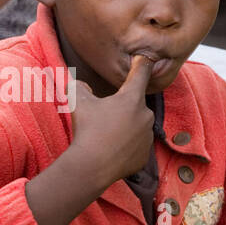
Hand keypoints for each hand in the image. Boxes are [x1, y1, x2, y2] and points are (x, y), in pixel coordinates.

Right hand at [67, 54, 155, 183]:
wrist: (92, 166)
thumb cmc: (87, 129)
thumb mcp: (78, 101)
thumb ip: (78, 86)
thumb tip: (80, 84)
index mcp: (132, 99)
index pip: (141, 73)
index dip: (142, 64)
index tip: (145, 58)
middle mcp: (146, 116)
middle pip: (135, 104)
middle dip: (122, 106)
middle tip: (103, 117)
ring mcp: (147, 137)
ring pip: (136, 126)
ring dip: (124, 127)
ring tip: (106, 136)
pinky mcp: (145, 156)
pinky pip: (135, 146)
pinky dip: (125, 146)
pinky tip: (111, 150)